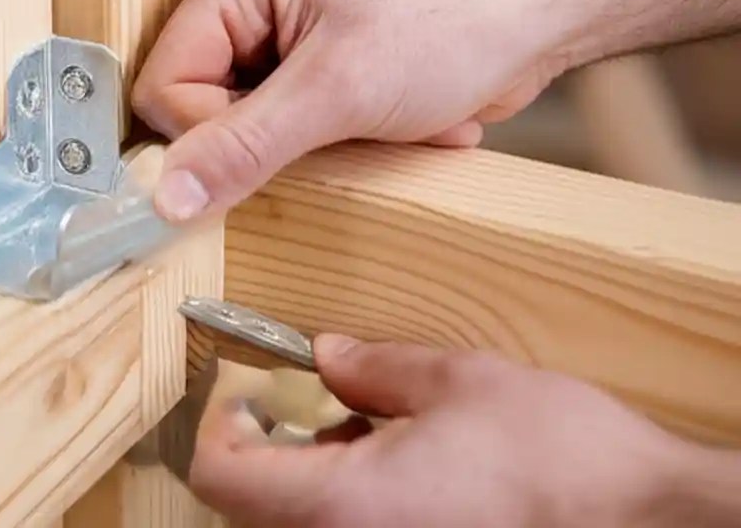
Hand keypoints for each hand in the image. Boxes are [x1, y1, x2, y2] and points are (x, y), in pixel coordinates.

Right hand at [134, 0, 581, 220]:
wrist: (536, 19)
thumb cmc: (454, 20)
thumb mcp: (339, 92)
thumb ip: (244, 147)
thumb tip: (167, 198)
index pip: (165, 83)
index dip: (206, 135)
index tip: (269, 151)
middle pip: (195, 108)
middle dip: (260, 139)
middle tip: (327, 127)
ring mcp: (271, 32)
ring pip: (236, 129)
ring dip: (299, 147)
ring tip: (359, 119)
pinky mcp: (299, 67)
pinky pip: (275, 133)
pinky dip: (324, 145)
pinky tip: (372, 121)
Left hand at [189, 336, 713, 527]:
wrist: (647, 523)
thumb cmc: (561, 462)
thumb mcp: (456, 383)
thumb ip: (373, 367)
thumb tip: (326, 356)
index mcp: (342, 504)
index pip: (221, 477)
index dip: (220, 426)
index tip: (245, 393)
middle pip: (255, 506)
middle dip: (276, 446)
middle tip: (319, 402)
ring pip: (301, 521)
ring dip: (315, 473)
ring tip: (377, 430)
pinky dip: (352, 499)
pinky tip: (406, 466)